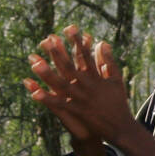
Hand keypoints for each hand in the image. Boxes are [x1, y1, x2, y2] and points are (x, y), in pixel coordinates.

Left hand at [25, 26, 133, 145]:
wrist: (120, 127)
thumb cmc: (118, 102)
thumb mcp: (117, 79)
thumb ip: (109, 61)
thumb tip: (102, 42)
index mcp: (97, 77)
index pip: (86, 55)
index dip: (77, 41)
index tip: (69, 28)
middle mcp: (88, 86)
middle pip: (70, 66)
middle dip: (58, 53)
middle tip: (46, 40)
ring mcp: (82, 99)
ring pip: (61, 84)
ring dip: (47, 73)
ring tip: (34, 62)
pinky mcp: (77, 111)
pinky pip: (59, 104)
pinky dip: (47, 98)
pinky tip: (34, 92)